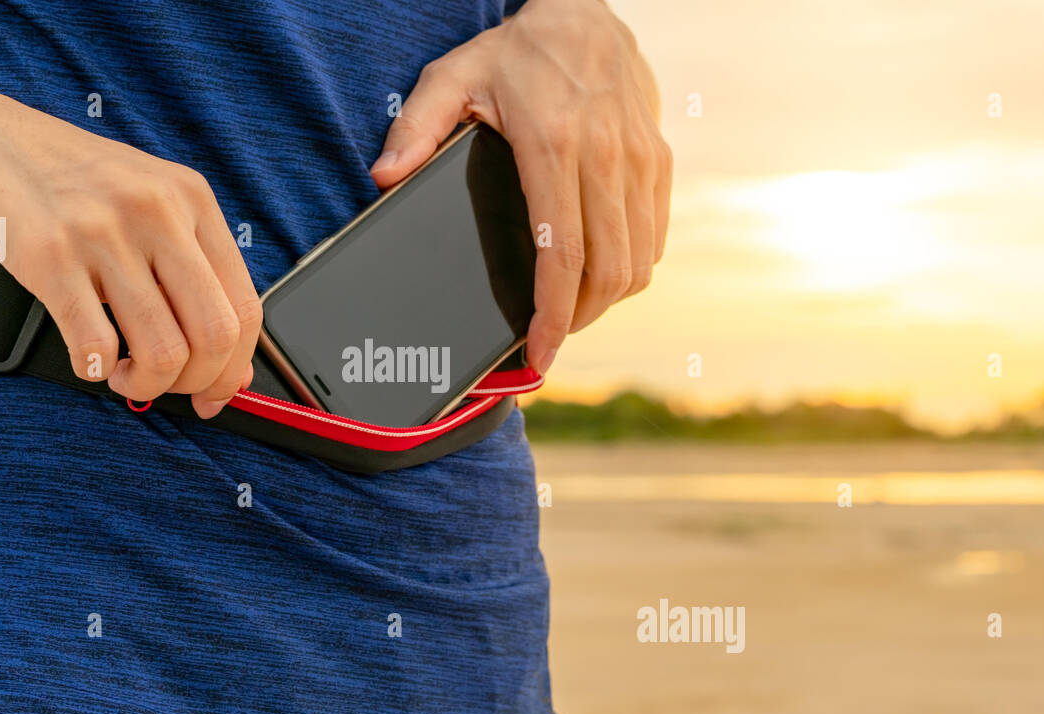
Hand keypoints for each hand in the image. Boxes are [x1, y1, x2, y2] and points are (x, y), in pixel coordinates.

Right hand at [0, 75, 259, 416]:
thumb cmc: (68, 179)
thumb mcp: (148, 199)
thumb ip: (191, 267)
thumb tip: (228, 360)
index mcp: (193, 200)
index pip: (246, 308)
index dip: (236, 367)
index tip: (215, 392)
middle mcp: (158, 212)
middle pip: (214, 335)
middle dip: (195, 382)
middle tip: (166, 388)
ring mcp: (105, 232)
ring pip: (162, 351)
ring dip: (144, 385)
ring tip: (122, 374)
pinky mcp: (51, 256)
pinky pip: (94, 345)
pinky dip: (95, 370)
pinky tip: (88, 359)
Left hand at [370, 0, 671, 374]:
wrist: (583, 12)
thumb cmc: (514, 53)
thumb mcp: (452, 77)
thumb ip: (415, 128)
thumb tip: (385, 177)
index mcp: (553, 143)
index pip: (562, 251)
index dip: (555, 313)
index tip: (543, 349)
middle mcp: (606, 154)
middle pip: (607, 268)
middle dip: (580, 319)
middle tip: (551, 340)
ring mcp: (640, 158)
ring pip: (638, 259)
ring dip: (607, 300)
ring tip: (572, 315)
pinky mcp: (659, 160)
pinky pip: (655, 235)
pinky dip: (631, 268)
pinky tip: (600, 277)